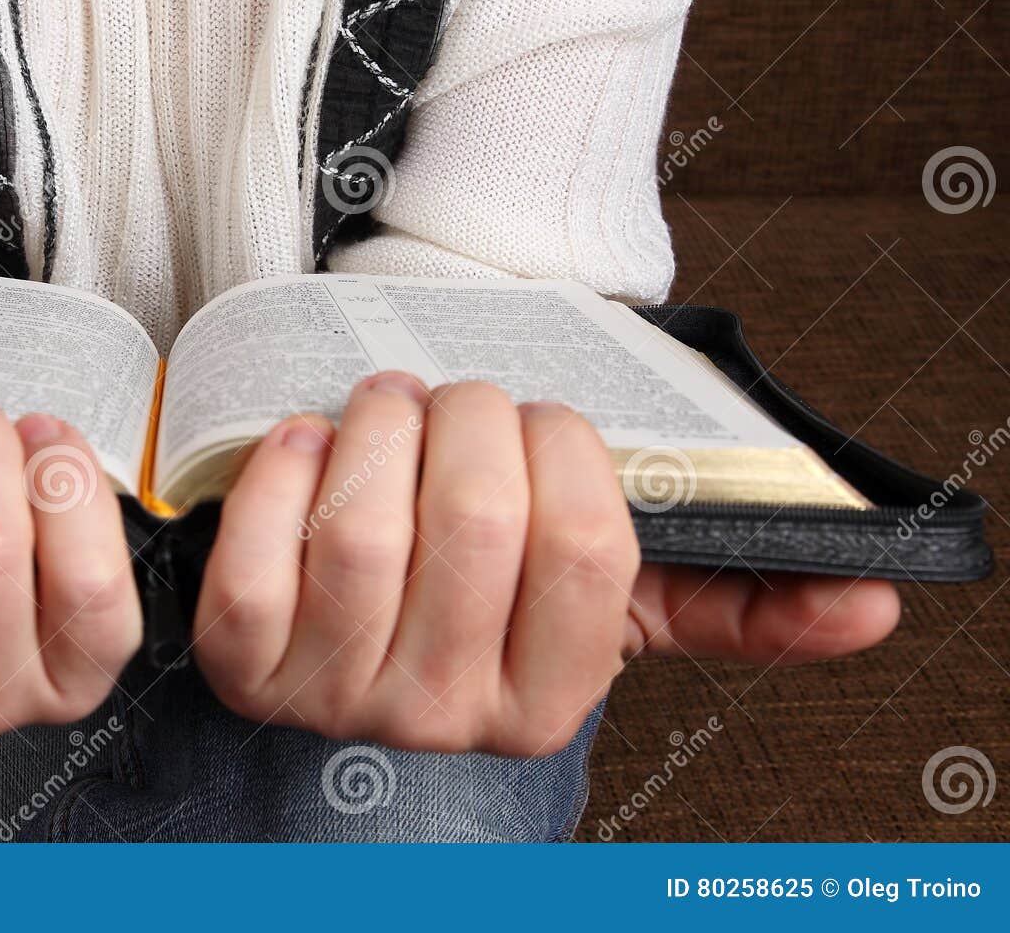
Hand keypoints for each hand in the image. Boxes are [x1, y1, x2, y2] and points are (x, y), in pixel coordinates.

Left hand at [193, 373, 898, 754]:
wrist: (344, 617)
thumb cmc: (479, 583)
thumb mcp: (603, 599)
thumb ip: (728, 601)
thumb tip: (868, 605)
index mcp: (547, 697)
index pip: (587, 549)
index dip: (562, 449)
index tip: (537, 418)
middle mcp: (443, 716)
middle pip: (478, 525)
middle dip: (471, 418)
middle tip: (457, 396)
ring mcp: (335, 696)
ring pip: (364, 534)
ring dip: (379, 428)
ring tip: (388, 405)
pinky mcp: (243, 664)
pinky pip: (252, 567)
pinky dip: (278, 475)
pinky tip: (305, 441)